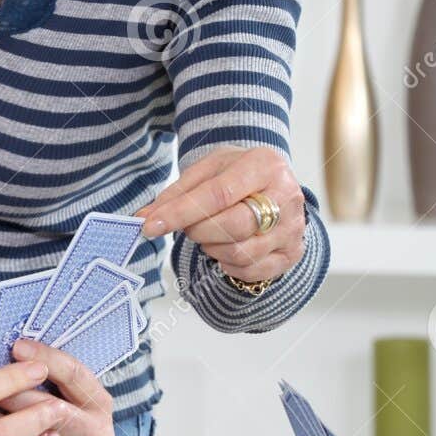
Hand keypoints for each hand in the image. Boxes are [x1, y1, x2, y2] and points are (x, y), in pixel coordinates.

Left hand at [0, 338, 114, 435]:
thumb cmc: (50, 431)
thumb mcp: (57, 403)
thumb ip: (41, 383)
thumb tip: (6, 351)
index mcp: (99, 401)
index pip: (74, 373)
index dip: (45, 357)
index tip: (16, 346)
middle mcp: (100, 431)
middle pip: (55, 409)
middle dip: (16, 396)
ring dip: (3, 427)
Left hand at [134, 144, 304, 281]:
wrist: (274, 185)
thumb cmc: (237, 175)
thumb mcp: (208, 170)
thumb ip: (176, 193)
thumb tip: (143, 218)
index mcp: (265, 165)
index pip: (217, 194)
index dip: (180, 213)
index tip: (150, 225)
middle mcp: (287, 196)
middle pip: (232, 226)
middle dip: (198, 230)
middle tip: (188, 226)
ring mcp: (293, 228)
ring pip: (239, 252)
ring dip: (211, 247)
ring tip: (210, 233)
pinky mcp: (291, 253)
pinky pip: (250, 270)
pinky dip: (227, 262)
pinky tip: (225, 246)